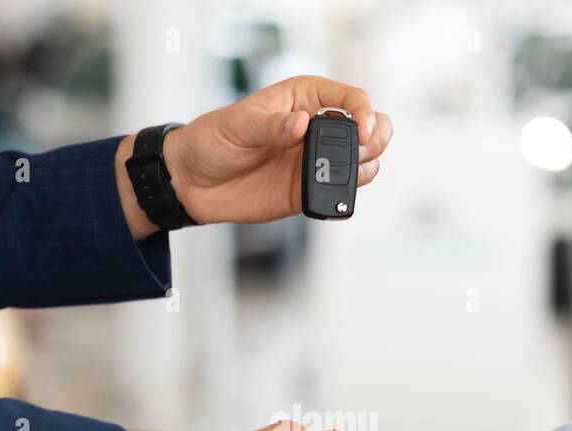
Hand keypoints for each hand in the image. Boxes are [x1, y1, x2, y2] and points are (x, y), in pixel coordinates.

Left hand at [115, 76, 393, 236]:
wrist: (193, 182)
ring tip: (353, 171)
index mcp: (304, 99)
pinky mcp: (309, 190)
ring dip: (368, 165)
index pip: (350, 99)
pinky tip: (339, 191)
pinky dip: (349, 191)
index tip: (362, 131)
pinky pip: (341, 189)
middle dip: (377, 137)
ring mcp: (315, 160)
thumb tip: (301, 124)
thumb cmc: (212, 140)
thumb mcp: (239, 125)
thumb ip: (272, 125)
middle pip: (368, 127)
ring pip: (364, 159)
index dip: (364, 112)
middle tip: (366, 150)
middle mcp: (316, 127)